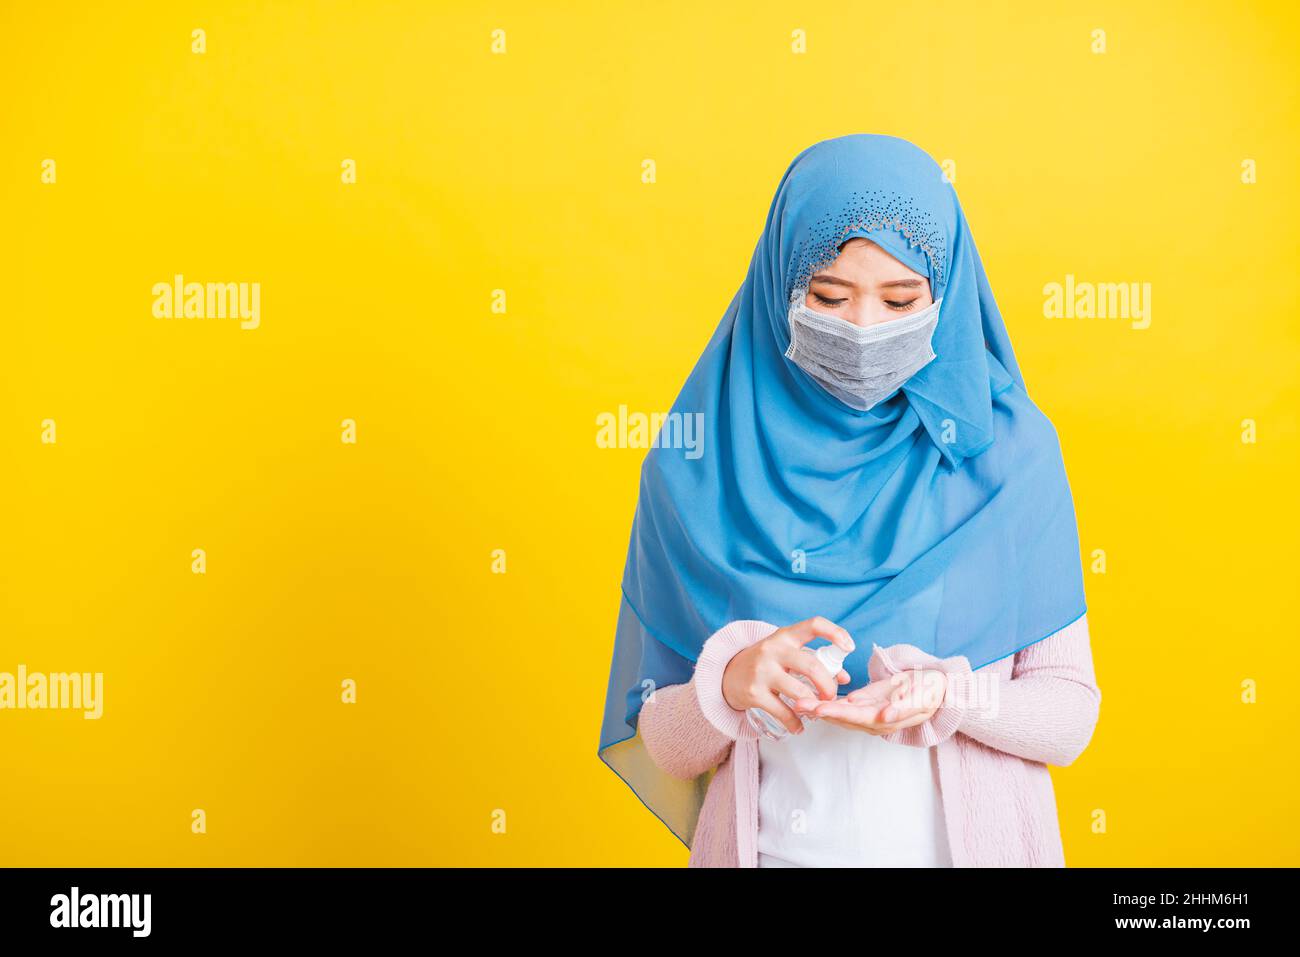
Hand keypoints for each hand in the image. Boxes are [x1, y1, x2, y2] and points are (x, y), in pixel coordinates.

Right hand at [721, 617, 853, 735]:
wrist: (727, 675)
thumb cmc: (766, 663)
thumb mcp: (787, 655)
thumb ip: (815, 661)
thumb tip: (843, 677)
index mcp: (785, 636)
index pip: (813, 625)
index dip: (835, 633)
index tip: (849, 647)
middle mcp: (773, 650)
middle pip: (811, 666)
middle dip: (827, 686)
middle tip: (831, 696)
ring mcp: (762, 671)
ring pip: (799, 692)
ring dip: (813, 706)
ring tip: (815, 711)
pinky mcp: (754, 693)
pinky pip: (783, 712)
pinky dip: (795, 723)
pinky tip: (798, 726)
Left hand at [794, 667, 946, 734]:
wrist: (936, 689)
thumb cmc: (930, 691)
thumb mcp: (923, 697)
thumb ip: (905, 708)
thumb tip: (885, 716)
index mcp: (887, 719)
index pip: (857, 717)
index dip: (837, 714)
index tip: (819, 710)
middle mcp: (874, 720)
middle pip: (843, 718)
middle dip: (820, 712)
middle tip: (798, 704)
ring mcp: (869, 713)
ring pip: (840, 713)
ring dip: (819, 708)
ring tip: (798, 702)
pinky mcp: (866, 704)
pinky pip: (844, 706)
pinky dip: (828, 703)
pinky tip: (812, 698)